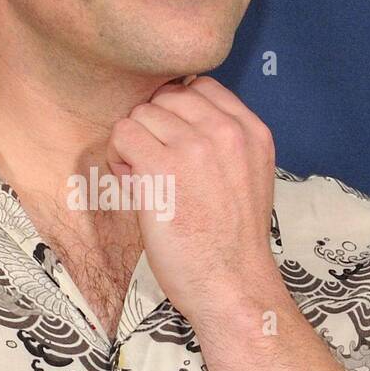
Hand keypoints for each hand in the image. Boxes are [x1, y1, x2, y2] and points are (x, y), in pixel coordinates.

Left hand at [105, 75, 278, 325]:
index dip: (177, 112)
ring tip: (145, 179)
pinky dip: (118, 157)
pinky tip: (133, 184)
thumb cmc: (232, 241)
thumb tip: (168, 121)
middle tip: (155, 167)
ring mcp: (193, 146)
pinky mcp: (161, 167)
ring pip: (140, 114)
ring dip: (133, 143)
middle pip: (166, 97)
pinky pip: (122, 134)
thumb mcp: (248, 176)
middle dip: (153, 127)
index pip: (200, 87)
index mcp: (251, 131)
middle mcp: (225, 131)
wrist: (232, 283)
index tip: (174, 144)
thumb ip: (222, 143)